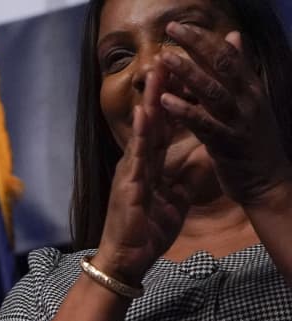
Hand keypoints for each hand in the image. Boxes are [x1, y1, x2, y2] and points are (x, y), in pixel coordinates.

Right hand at [97, 66, 187, 282]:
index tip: (179, 77)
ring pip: (143, 131)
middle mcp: (135, 164)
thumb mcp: (176, 200)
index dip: (171, 103)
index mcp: (147, 167)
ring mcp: (130, 172)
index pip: (161, 129)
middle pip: (150, 121)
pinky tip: (144, 113)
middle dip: (158, 91)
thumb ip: (186, 176)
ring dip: (150, 101)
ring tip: (156, 75)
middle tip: (165, 60)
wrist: (125, 259)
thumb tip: (205, 155)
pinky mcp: (129, 184)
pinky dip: (141, 132)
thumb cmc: (146, 232)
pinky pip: (137, 154)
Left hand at [159, 23, 291, 206]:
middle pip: (222, 65)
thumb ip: (238, 70)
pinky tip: (166, 101)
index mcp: (250, 88)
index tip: (178, 26)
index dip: (204, 39)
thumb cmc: (252, 141)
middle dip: (196, 45)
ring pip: (213, 91)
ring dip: (188, 73)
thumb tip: (233, 36)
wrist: (268, 182)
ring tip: (164, 58)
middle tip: (171, 29)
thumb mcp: (250, 100)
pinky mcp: (227, 143)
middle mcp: (248, 100)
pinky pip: (204, 124)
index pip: (228, 55)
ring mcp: (239, 121)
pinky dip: (185, 111)